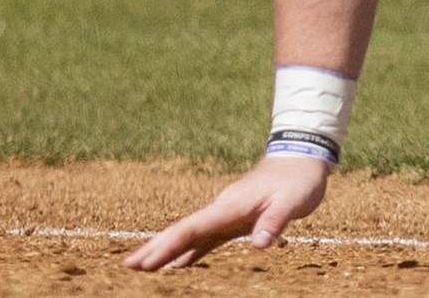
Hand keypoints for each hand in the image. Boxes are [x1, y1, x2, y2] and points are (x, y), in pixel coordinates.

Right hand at [122, 155, 330, 270]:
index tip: (145, 262)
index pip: (192, 228)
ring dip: (166, 252)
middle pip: (181, 231)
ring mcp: (225, 214)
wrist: (302, 158)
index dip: (168, 246)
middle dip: (155, 249)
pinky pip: (204, 239)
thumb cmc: (298, 181)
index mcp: (230, 205)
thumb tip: (260, 244)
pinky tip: (177, 266)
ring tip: (142, 269)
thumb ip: (275, 221)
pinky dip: (187, 252)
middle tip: (127, 266)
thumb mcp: (293, 202)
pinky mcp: (233, 220)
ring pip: (189, 236)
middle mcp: (221, 209)